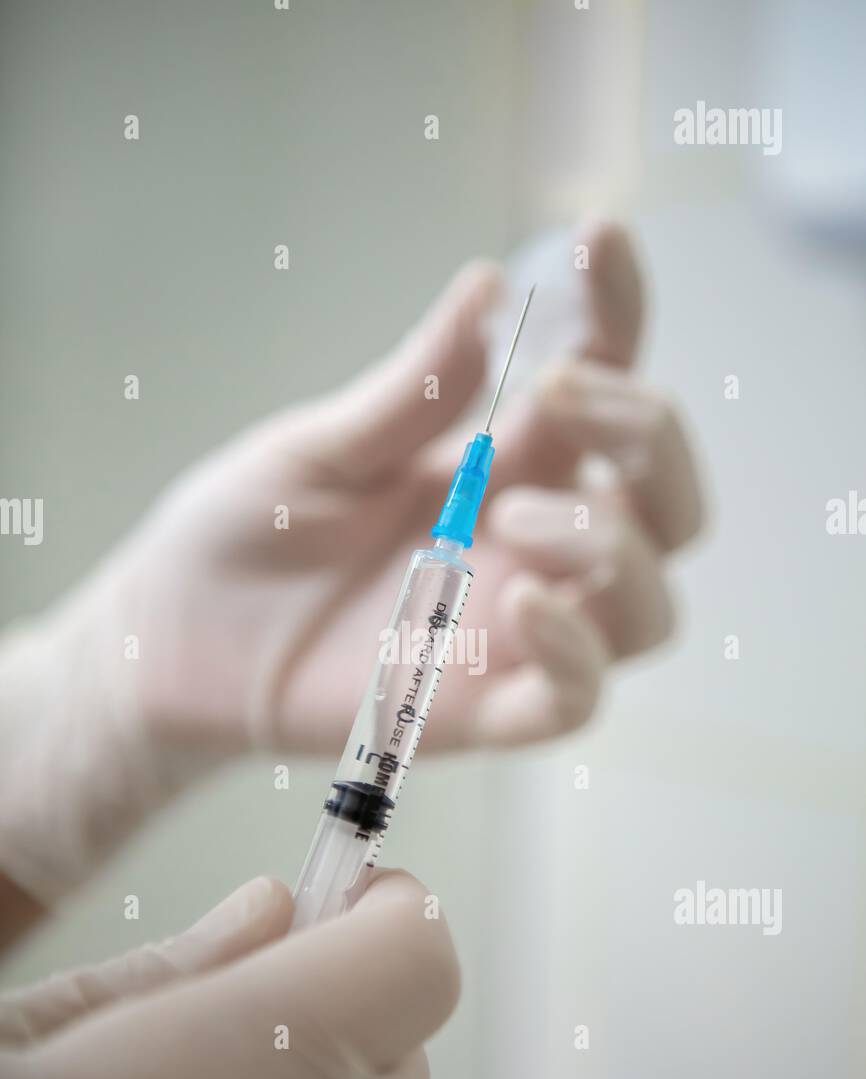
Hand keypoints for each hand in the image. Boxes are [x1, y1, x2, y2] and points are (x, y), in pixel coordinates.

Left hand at [134, 221, 701, 753]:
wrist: (174, 641)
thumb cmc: (246, 533)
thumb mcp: (319, 448)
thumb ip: (410, 391)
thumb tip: (488, 287)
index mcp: (504, 460)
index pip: (605, 379)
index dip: (621, 308)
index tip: (600, 239)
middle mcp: (529, 542)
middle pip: (667, 500)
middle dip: (647, 433)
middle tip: (562, 391)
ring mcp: (515, 629)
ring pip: (647, 604)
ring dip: (614, 544)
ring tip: (515, 511)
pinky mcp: (482, 709)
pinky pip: (577, 698)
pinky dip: (576, 651)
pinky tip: (523, 601)